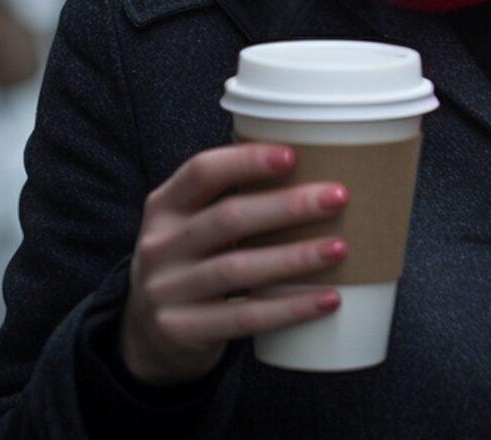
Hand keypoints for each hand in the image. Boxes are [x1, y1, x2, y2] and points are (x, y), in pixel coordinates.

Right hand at [118, 142, 350, 385]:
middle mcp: (159, 245)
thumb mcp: (194, 226)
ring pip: (237, 269)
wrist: (149, 334)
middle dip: (288, 206)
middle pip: (228, 218)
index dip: (246, 160)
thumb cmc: (193, 262)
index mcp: (165, 206)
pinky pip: (244, 317)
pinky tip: (328, 299)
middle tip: (339, 197)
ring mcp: (165, 290)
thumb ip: (234, 200)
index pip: (201, 172)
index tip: (294, 155)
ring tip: (341, 248)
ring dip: (294, 257)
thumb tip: (320, 167)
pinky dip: (290, 308)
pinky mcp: (180, 330)